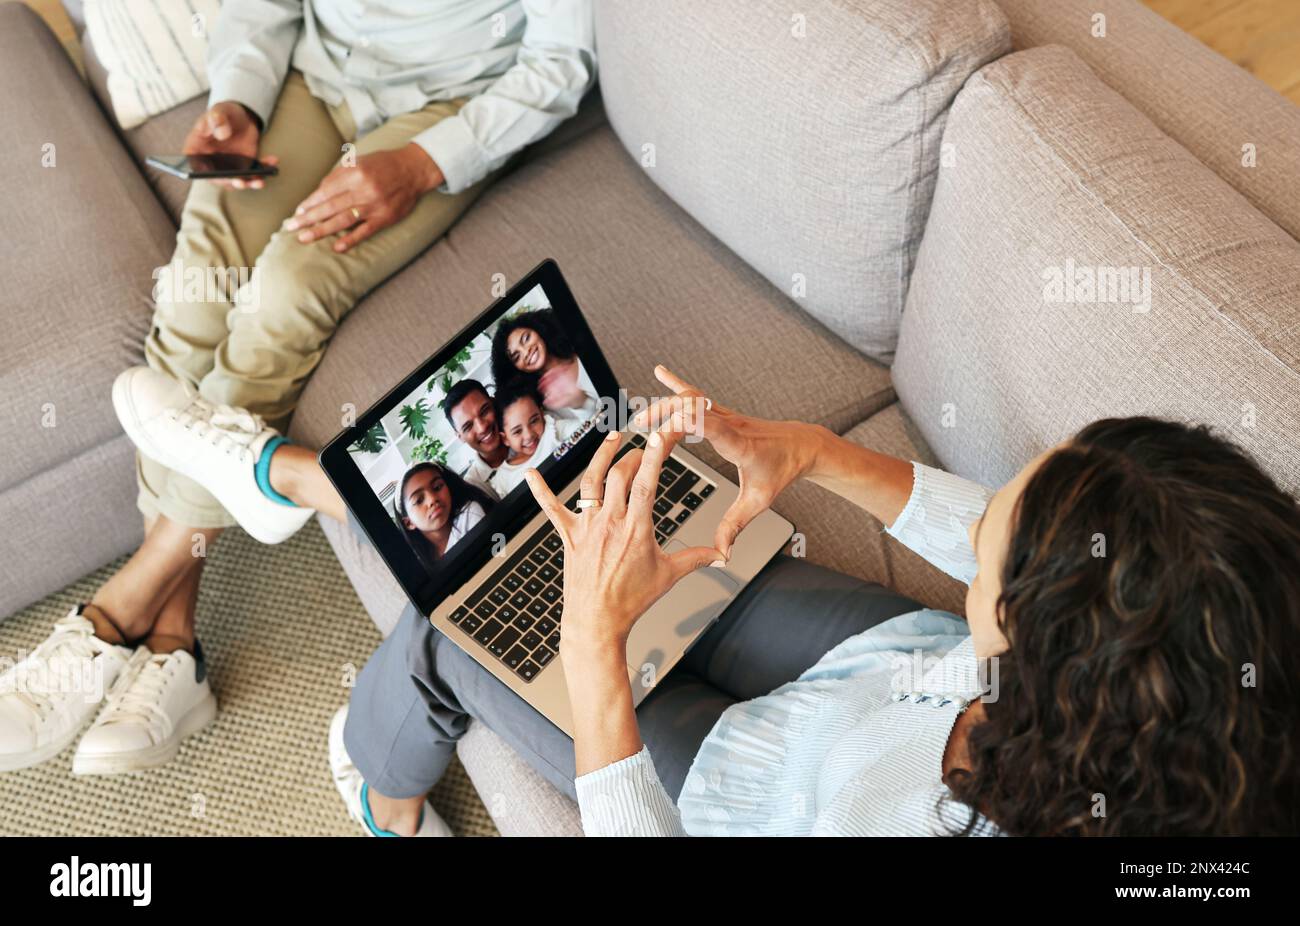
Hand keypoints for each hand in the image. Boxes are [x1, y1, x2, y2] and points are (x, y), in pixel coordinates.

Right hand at [181, 101, 275, 189]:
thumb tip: (222, 134)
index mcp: (197, 149)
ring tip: (259, 181)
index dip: (204, 173)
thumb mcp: (219, 111)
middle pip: (218, 178)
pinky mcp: (244, 167)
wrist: (241, 116)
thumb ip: (217, 119)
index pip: (196, 164)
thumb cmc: (224, 113)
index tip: (215, 175)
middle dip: (230, 182)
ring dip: (249, 183)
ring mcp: (229, 167)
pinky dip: (264, 170)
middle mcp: (212, 162)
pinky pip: (254, 173)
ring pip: (237, 180)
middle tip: (240, 182)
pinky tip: (272, 161)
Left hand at [285, 144, 443, 252]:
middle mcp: (363, 189)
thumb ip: (339, 176)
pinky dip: (351, 240)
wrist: (414, 170)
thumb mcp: (359, 161)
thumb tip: (319, 192)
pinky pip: (365, 231)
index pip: (326, 190)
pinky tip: (337, 247)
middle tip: (291, 227)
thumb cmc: (383, 164)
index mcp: (355, 173)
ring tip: (305, 238)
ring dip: (322, 230)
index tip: (297, 212)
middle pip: (330, 206)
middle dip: (308, 218)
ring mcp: (374, 205)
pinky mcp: (385, 218)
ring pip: (343, 220)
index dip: (310, 202)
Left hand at [524, 431, 721, 656]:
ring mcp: (587, 527)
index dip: (655, 455)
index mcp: (636, 529)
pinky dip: (541, 491)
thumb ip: (697, 559)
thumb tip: (722, 555)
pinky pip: (552, 509)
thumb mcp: (669, 576)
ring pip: (590, 482)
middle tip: (646, 445)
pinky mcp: (569, 536)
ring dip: (601, 456)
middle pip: (619, 475)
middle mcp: (609, 522)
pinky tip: (530, 474)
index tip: (661, 434)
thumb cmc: (631, 600)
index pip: (647, 483)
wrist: (597, 621)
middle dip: (634, 455)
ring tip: (613, 437)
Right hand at [633, 365, 817, 558]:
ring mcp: (726, 414)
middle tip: (640, 428)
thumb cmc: (781, 470)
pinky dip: (677, 382)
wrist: (801, 445)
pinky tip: (661, 372)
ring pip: (693, 399)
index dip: (688, 423)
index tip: (662, 429)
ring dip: (665, 404)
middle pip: (695, 408)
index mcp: (740, 445)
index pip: (713, 427)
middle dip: (665, 414)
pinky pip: (697, 394)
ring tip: (640, 416)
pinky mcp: (722, 412)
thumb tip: (722, 553)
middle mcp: (731, 424)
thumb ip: (736, 526)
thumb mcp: (759, 501)